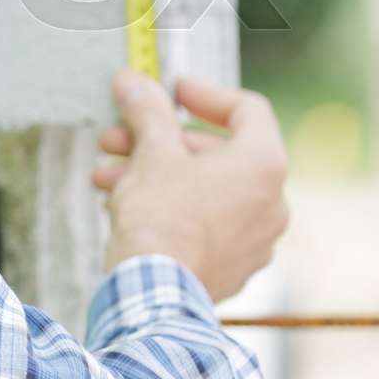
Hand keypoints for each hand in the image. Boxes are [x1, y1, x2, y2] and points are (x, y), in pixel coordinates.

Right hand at [94, 70, 290, 302]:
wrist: (154, 297)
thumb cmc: (162, 219)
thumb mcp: (151, 152)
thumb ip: (148, 111)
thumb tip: (134, 81)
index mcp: (264, 165)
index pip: (247, 110)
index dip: (205, 94)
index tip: (171, 91)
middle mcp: (272, 203)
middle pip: (217, 152)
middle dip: (161, 140)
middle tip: (118, 136)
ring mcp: (255, 240)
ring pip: (204, 190)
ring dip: (155, 174)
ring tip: (106, 174)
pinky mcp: (233, 268)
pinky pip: (203, 223)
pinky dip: (170, 207)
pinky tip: (125, 205)